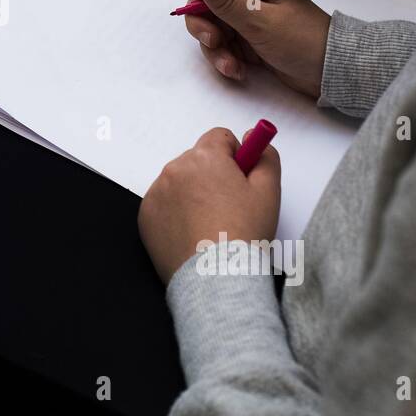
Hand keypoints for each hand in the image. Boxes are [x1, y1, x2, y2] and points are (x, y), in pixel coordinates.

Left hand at [138, 127, 280, 283]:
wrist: (215, 277)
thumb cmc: (242, 235)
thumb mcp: (268, 191)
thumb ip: (266, 157)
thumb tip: (257, 141)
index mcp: (204, 158)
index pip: (220, 138)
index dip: (236, 156)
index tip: (241, 176)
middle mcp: (174, 170)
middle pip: (198, 160)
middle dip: (214, 175)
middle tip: (230, 206)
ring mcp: (157, 193)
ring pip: (181, 182)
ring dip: (194, 194)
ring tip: (211, 224)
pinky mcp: (146, 216)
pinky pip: (164, 204)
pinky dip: (177, 213)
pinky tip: (193, 233)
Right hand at [183, 0, 330, 97]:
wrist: (330, 73)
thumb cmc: (302, 41)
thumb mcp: (261, 21)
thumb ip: (226, 0)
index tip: (201, 3)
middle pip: (204, 0)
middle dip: (201, 23)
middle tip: (214, 40)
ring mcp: (245, 21)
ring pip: (210, 27)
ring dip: (213, 49)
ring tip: (231, 65)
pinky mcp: (246, 43)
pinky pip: (222, 47)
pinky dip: (224, 60)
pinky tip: (238, 71)